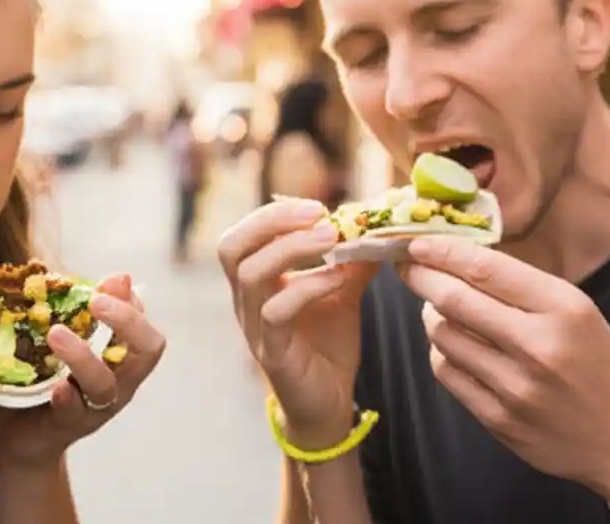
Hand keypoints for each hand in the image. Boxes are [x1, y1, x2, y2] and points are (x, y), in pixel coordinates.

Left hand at [0, 274, 165, 469]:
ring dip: (83, 356)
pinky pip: (73, 413)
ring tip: (56, 334)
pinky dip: (66, 398)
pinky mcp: (66, 427)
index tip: (109, 284)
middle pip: (146, 353)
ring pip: (105, 385)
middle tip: (95, 302)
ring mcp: (95, 408)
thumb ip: (88, 310)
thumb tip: (120, 275)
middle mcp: (119, 384)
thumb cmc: (49, 377)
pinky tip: (56, 386)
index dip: (135, 306)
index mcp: (123, 361)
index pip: (148, 330)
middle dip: (126, 322)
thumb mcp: (70, 339)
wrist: (22, 435)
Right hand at [218, 198, 378, 447]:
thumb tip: (378, 224)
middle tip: (317, 212)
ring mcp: (254, 328)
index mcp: (256, 283)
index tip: (316, 205)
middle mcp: (246, 302)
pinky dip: (308, 286)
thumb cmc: (327, 346)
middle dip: (271, 222)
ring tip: (332, 237)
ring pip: (250, 275)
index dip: (272, 214)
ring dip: (292, 248)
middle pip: (231, 248)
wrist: (329, 405)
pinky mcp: (272, 353)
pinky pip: (277, 311)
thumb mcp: (342, 293)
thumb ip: (352, 259)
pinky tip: (339, 279)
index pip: (242, 236)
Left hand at [401, 236, 609, 509]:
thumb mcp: (580, 313)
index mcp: (565, 310)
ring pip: (444, 337)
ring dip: (433, 317)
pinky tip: (454, 347)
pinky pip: (448, 374)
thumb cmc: (603, 367)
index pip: (487, 269)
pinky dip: (443, 353)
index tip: (417, 242)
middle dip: (421, 278)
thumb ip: (524, 290)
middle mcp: (538, 347)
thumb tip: (459, 263)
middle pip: (454, 301)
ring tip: (441, 310)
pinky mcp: (498, 419)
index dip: (443, 252)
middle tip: (407, 267)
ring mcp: (515, 388)